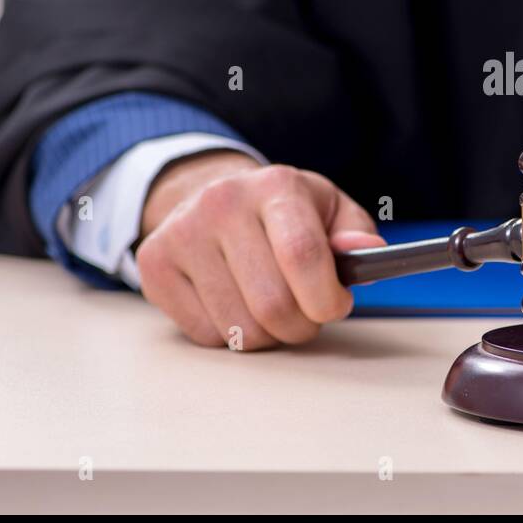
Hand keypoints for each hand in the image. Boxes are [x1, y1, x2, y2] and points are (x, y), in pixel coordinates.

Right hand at [135, 151, 384, 349]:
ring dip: (269, 335)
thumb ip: (356, 233)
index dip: (326, 297)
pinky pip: (206, 334)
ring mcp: (183, 233)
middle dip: (302, 325)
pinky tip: (238, 306)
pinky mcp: (156, 265)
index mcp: (275, 186)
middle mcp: (222, 203)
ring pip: (240, 327)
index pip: (302, 254)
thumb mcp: (329, 210)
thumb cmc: (284, 213)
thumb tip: (367, 252)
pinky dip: (232, 336)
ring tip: (275, 310)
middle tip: (308, 315)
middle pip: (272, 303)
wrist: (214, 197)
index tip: (335, 307)